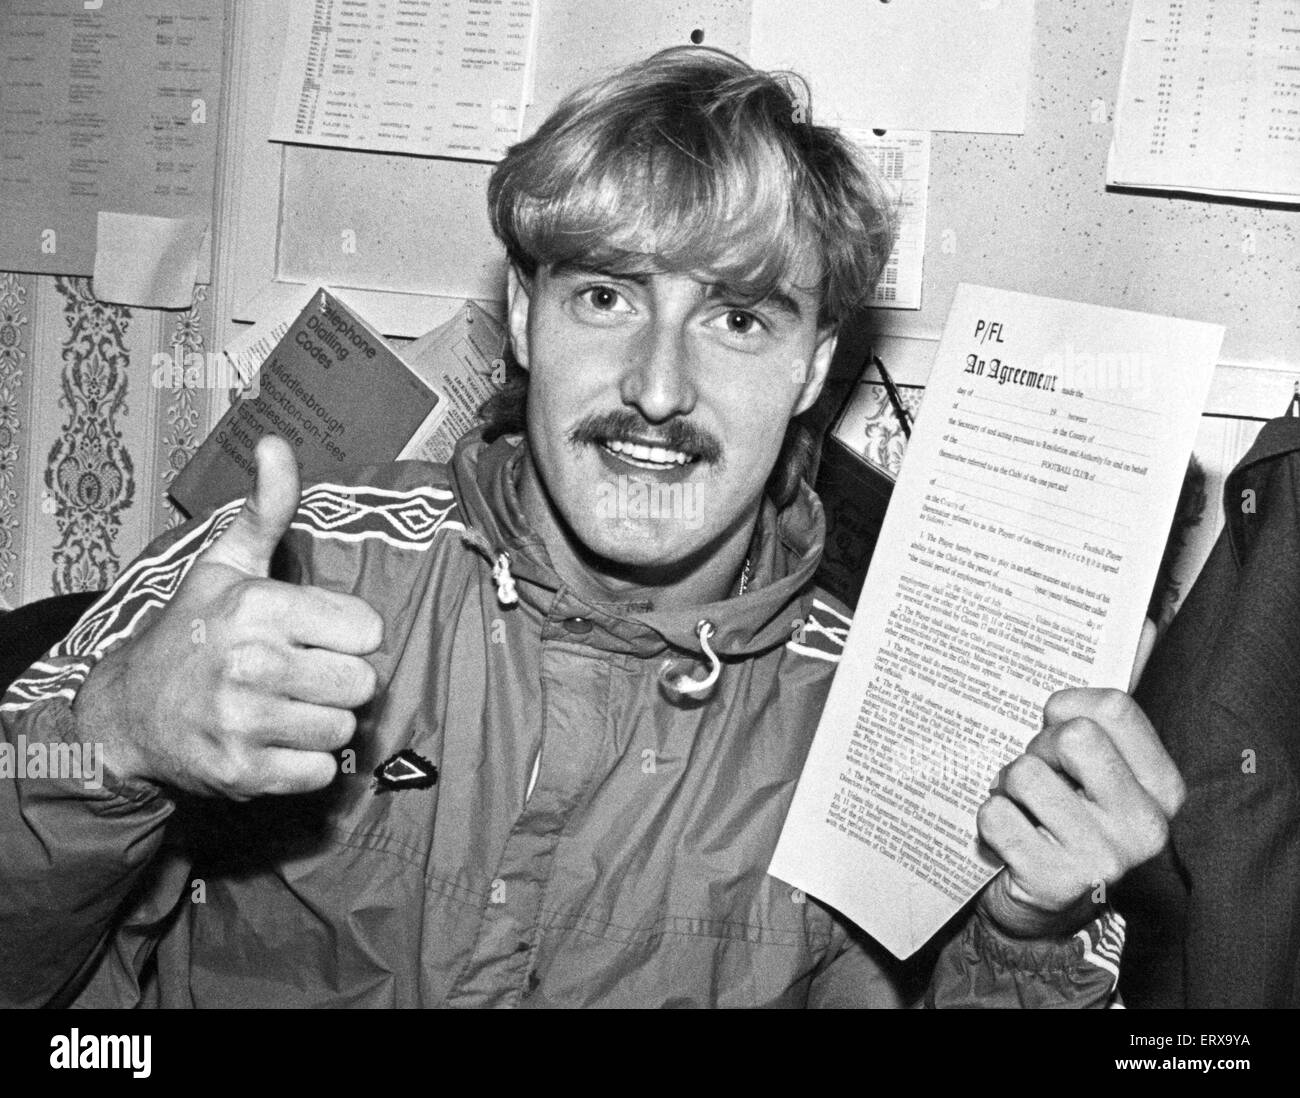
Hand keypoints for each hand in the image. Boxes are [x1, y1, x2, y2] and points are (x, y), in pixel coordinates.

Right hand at [73, 436, 383, 798]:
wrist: (128, 712)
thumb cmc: (191, 631)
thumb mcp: (225, 564)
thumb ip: (265, 508)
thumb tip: (274, 442)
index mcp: (258, 606)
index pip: (368, 630)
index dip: (347, 635)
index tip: (313, 636)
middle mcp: (252, 663)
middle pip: (362, 684)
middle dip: (339, 682)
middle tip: (302, 676)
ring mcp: (245, 722)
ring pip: (344, 730)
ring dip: (323, 724)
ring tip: (286, 708)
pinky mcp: (243, 773)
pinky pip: (320, 774)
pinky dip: (305, 765)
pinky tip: (274, 742)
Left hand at [975, 620, 1182, 937]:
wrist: (1044, 910)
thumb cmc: (1066, 818)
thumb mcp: (1099, 765)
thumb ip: (1113, 703)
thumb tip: (1140, 622)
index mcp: (1162, 786)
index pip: (1113, 706)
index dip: (1065, 707)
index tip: (1051, 723)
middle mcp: (1144, 822)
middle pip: (1071, 735)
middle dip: (1036, 747)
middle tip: (1035, 776)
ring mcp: (1102, 855)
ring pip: (1024, 773)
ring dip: (1007, 787)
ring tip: (1020, 809)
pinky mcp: (1054, 879)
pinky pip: (995, 815)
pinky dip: (987, 820)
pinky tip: (1006, 837)